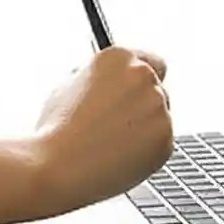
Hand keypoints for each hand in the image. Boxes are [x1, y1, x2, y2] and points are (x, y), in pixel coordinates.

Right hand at [31, 47, 172, 216]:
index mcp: (118, 57)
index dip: (140, 81)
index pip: (150, 61)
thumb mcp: (69, 86)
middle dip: (143, 105)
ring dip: (145, 129)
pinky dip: (147, 153)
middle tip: (118, 126)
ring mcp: (158, 106)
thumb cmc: (57, 130)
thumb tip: (109, 84)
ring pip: (159, 118)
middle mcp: (142, 76)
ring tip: (110, 144)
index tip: (136, 93)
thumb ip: (98, 78)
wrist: (59, 166)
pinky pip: (161, 144)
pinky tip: (119, 157)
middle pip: (157, 89)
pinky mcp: (165, 138)